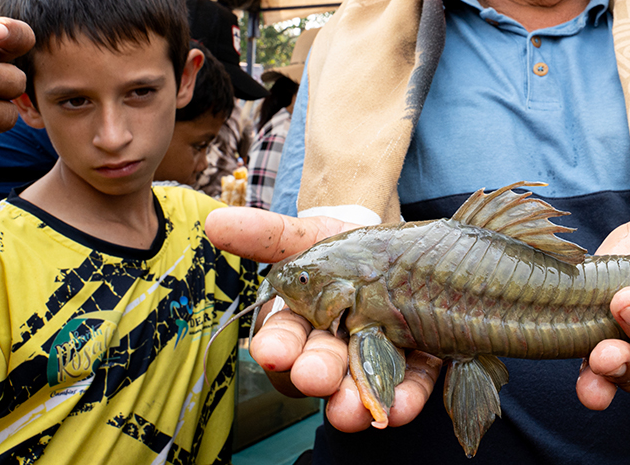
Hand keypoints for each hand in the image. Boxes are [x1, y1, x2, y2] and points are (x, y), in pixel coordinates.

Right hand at [205, 207, 441, 431]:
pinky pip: (409, 387)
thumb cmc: (342, 247)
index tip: (272, 351)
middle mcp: (332, 350)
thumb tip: (215, 221)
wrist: (396, 246)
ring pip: (359, 387)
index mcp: (300, 324)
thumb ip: (265, 234)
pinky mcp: (414, 365)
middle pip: (320, 368)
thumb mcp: (307, 236)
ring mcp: (372, 360)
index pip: (282, 341)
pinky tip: (400, 405)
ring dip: (353, 401)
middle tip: (315, 376)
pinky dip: (405, 398)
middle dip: (316, 373)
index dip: (277, 347)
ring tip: (352, 408)